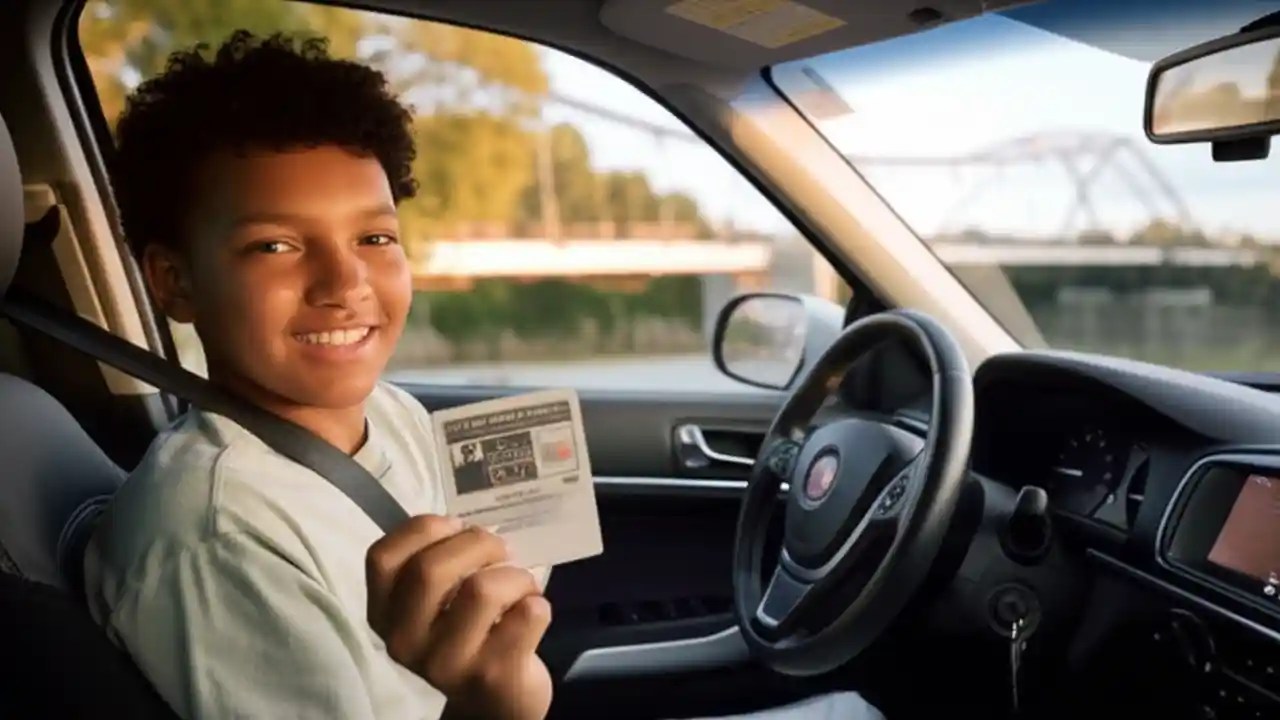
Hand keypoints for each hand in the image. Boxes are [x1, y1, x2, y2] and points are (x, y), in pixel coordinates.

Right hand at [366, 515, 552, 719]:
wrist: (494, 698)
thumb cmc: (467, 631)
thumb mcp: (437, 601)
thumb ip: (438, 561)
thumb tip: (471, 523)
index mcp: (384, 614)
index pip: (383, 557)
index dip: (424, 529)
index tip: (456, 526)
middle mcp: (405, 641)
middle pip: (431, 569)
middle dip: (478, 544)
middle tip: (500, 551)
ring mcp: (446, 663)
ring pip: (482, 589)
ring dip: (514, 576)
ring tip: (520, 586)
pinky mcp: (492, 674)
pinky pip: (526, 615)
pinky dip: (537, 603)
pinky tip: (531, 612)